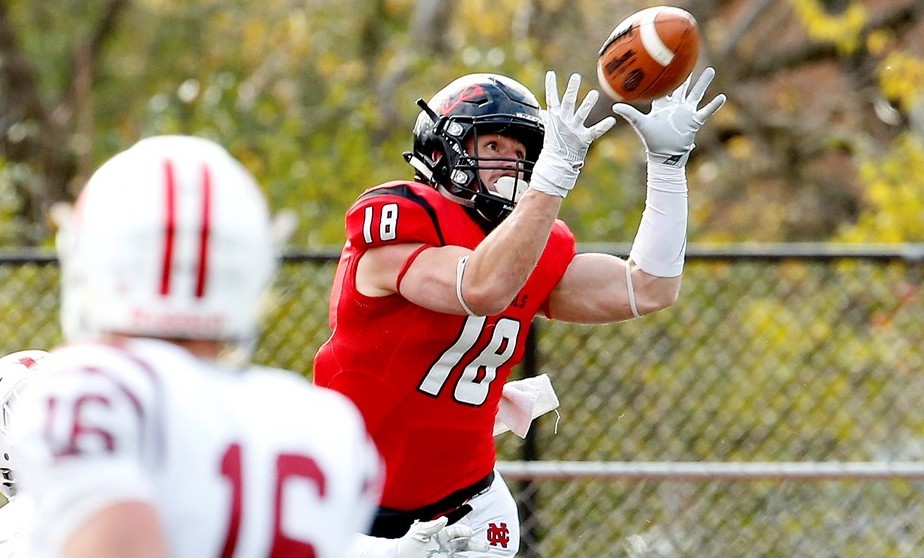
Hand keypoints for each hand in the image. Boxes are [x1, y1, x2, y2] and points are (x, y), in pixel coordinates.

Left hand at [395, 516, 488, 557]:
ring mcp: (445, 555)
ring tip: (485, 554)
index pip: (456, 531)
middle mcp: (446, 545)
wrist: (398, 557)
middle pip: (465, 544)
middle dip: (476, 545)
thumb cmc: (407, 543)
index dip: (464, 530)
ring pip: (463, 555)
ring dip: (473, 555)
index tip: (470, 532)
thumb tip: (445, 519)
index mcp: (441, 534)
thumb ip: (432, 526)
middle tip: (486, 547)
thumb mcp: (418, 532)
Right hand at [531, 71, 615, 197]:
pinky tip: (612, 120)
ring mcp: (573, 130)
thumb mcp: (550, 128)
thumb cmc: (554, 144)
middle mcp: (563, 121)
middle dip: (571, 90)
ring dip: (587, 104)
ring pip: (581, 114)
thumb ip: (549, 117)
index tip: (550, 74)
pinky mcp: (583, 139)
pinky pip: (595, 131)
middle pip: (567, 102)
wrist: (556, 162)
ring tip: (594, 93)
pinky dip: (603, 126)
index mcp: (554, 117)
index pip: (551, 99)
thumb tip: (544, 111)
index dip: (550, 86)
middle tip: (576, 77)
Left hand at [611, 67, 725, 166]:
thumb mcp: (641, 124)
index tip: (667, 63)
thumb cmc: (652, 141)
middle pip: (682, 87)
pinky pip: (706, 111)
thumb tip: (614, 107)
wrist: (664, 155)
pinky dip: (713, 105)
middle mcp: (675, 107)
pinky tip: (722, 97)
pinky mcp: (694, 121)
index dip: (665, 78)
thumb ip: (630, 114)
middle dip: (686, 75)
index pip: (664, 89)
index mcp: (662, 106)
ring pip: (696, 94)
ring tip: (711, 71)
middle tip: (689, 60)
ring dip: (703, 83)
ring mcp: (686, 113)